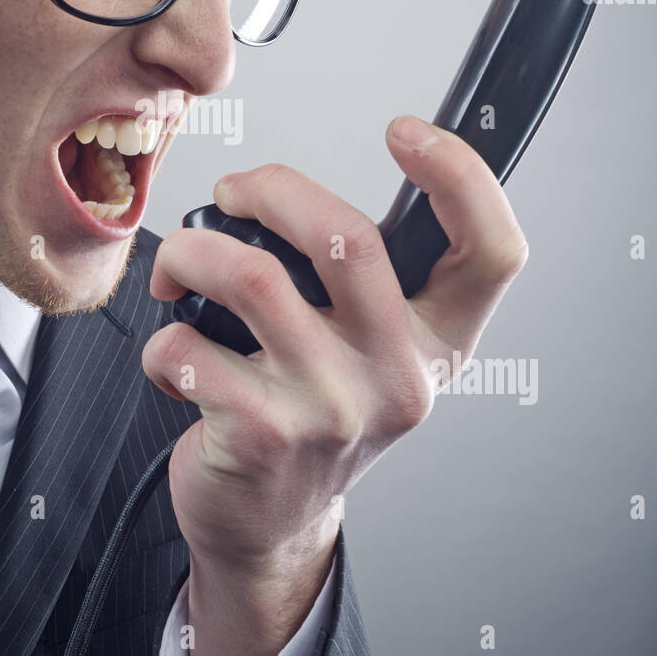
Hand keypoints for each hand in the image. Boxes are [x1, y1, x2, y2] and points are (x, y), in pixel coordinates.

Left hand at [141, 114, 528, 655]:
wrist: (269, 523)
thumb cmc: (314, 412)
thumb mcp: (372, 352)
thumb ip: (368, 278)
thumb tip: (282, 192)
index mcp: (439, 342)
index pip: (493, 251)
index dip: (462, 176)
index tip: (404, 132)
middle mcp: (400, 375)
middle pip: (349, 236)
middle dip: (270, 187)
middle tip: (235, 193)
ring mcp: (333, 408)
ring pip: (252, 275)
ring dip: (191, 252)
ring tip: (179, 263)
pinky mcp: (263, 434)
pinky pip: (189, 346)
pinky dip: (164, 337)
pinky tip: (175, 353)